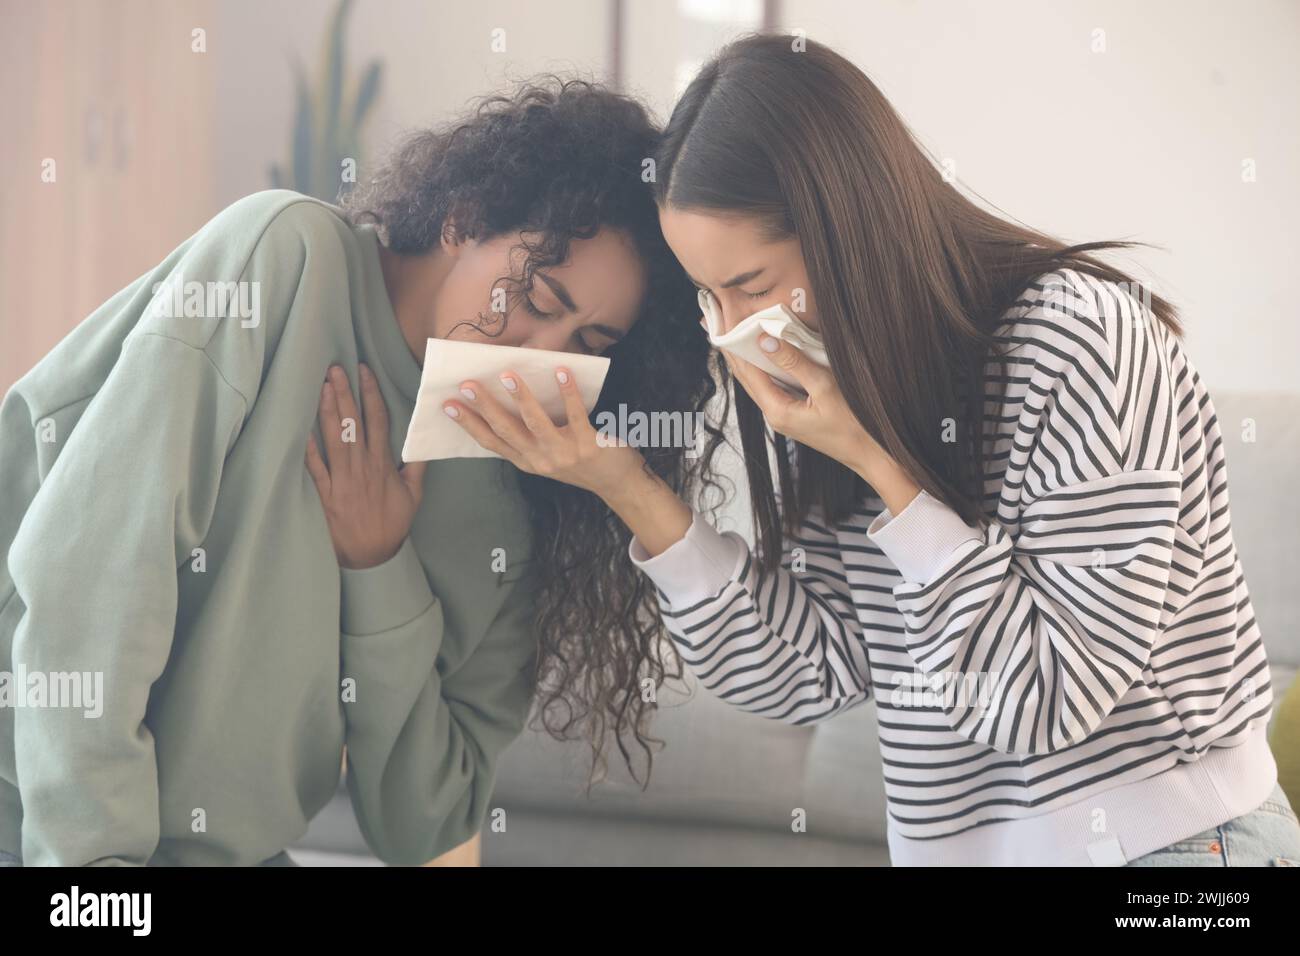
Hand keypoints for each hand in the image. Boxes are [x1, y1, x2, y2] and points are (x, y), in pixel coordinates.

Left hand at [305, 363, 427, 568]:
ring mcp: (343, 479)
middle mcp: (362, 466)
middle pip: (353, 423)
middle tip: (335, 368)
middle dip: (344, 393)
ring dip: (328, 410)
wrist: (372, 554)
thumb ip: (416, 466)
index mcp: (384, 463)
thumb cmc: (392, 523)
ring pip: (335, 438)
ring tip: (322, 386)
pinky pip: (316, 468)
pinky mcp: (326, 493)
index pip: (378, 420)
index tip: (364, 371)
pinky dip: (309, 449)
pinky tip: (302, 428)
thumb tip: (421, 441)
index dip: (370, 393)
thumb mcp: (414, 494)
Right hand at [441, 367, 643, 499]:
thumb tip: (507, 396)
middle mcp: (540, 460)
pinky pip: (575, 415)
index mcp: (527, 461)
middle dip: (484, 406)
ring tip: (506, 375)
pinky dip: (568, 392)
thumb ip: (528, 435)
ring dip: (520, 398)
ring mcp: (563, 454)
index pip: (491, 442)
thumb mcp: (547, 455)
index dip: (468, 424)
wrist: (618, 483)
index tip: (447, 405)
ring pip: (535, 423)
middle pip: (507, 430)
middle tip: (466, 384)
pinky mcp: (587, 445)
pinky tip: (561, 371)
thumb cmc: (580, 461)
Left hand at [724, 334, 920, 512]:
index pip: (747, 372)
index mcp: (777, 410)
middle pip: (748, 378)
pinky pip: (774, 386)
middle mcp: (775, 414)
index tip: (724, 323)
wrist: (873, 455)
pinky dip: (767, 367)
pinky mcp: (795, 413)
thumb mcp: (825, 388)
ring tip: (737, 334)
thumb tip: (765, 339)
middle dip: (735, 352)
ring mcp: (784, 415)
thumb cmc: (855, 424)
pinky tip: (767, 353)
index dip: (734, 347)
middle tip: (720, 324)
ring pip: (760, 382)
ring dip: (749, 358)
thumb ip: (795, 363)